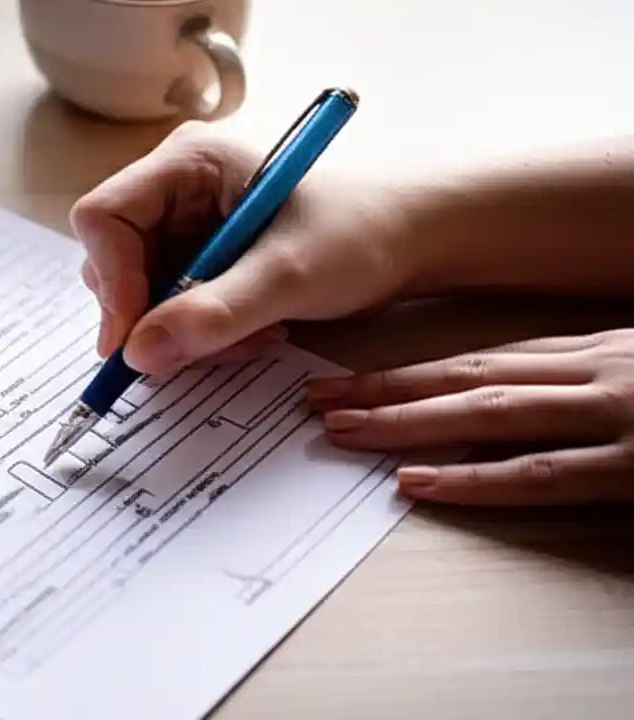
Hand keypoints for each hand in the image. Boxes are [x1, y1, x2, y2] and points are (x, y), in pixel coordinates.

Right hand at [71, 122, 417, 374]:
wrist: (416, 240)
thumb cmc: (363, 232)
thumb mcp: (289, 276)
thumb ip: (214, 314)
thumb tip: (138, 354)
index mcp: (187, 161)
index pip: (104, 217)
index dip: (110, 280)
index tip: (133, 342)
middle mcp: (175, 186)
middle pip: (113, 260)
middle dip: (154, 313)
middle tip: (204, 346)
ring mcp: (186, 223)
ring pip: (140, 292)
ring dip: (185, 329)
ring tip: (250, 335)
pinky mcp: (201, 256)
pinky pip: (172, 306)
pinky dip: (204, 332)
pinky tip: (254, 330)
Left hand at [305, 329, 633, 504]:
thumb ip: (586, 385)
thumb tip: (526, 400)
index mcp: (598, 353)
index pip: (486, 360)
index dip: (411, 371)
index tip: (350, 382)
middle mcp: (596, 374)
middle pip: (471, 376)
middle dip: (387, 387)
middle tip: (319, 400)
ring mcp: (614, 416)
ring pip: (489, 413)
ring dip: (408, 420)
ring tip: (344, 431)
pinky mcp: (632, 468)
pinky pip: (539, 474)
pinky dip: (472, 478)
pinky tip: (414, 482)